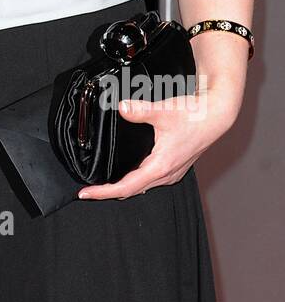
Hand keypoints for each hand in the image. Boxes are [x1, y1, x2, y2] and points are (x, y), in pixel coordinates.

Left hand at [77, 80, 239, 201]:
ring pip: (143, 186)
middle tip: (88, 191)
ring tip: (103, 185)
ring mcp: (173, 172)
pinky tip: (129, 173)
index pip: (126, 187)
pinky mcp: (176, 166)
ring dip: (124, 187)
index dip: (104, 192)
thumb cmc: (194, 115)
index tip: (85, 193)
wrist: (216, 114)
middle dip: (109, 192)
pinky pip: (152, 180)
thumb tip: (121, 108)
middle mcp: (167, 174)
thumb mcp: (164, 111)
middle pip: (132, 190)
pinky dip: (137, 180)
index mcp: (161, 166)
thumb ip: (140, 110)